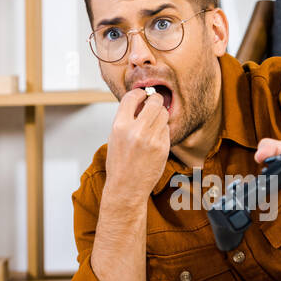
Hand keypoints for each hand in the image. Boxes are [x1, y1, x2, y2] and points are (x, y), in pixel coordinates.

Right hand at [106, 87, 168, 203]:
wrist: (126, 188)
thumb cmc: (119, 164)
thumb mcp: (114, 137)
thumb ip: (126, 119)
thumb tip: (140, 102)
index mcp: (119, 126)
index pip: (132, 97)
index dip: (139, 93)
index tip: (142, 94)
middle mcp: (136, 131)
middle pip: (154, 102)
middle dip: (155, 99)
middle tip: (154, 102)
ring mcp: (152, 139)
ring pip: (164, 114)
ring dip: (160, 114)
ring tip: (153, 122)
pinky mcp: (163, 148)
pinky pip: (167, 130)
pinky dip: (162, 130)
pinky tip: (155, 138)